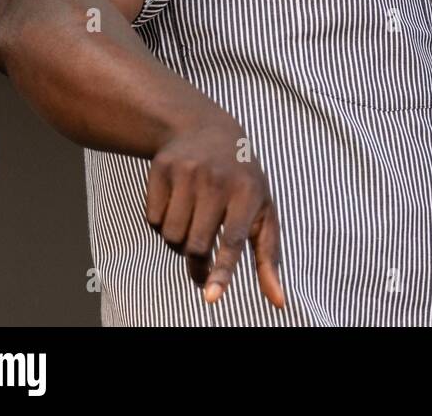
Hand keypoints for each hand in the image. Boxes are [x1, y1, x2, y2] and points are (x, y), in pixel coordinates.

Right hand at [146, 115, 285, 307]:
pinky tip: (177, 202)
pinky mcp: (161, 168)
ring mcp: (187, 171)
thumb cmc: (242, 181)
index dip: (222, 271)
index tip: (211, 296)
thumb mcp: (262, 210)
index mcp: (248, 191)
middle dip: (198, 258)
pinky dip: (162, 222)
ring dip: (179, 240)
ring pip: (171, 236)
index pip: (233, 240)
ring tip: (194, 218)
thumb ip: (269, 257)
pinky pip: (152, 219)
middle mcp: (218, 179)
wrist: (206, 129)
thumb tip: (279, 302)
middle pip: (196, 245)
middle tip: (203, 251)